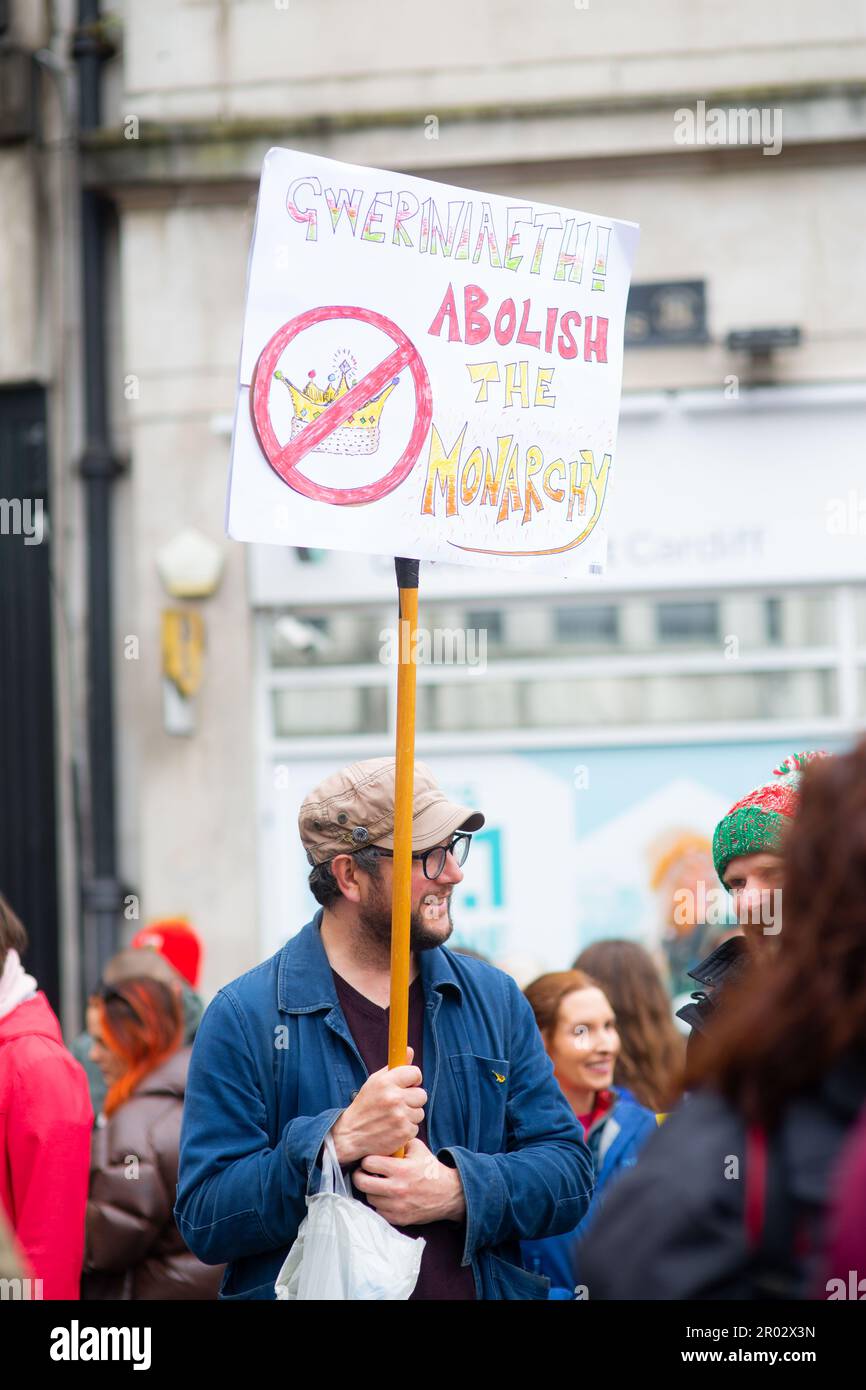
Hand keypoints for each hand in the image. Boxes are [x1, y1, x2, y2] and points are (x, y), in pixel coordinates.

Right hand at [330, 1048, 426, 1165]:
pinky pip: (415, 1127)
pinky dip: (406, 1130)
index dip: (413, 1079)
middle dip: (413, 1099)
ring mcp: (400, 1116)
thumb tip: (410, 1050)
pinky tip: (393, 1129)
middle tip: (399, 1104)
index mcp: (386, 1082)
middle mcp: (394, 1098)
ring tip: (393, 1118)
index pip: (415, 1072)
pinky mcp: (404, 1133)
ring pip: (420, 1112)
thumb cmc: (364, 1106)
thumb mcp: (374, 1082)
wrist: (350, 1135)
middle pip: (422, 1094)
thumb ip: (393, 1067)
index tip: (408, 1085)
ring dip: (410, 1116)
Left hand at [351, 1138, 465, 1225]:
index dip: (367, 1160)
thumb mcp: (418, 1148)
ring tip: (377, 1184)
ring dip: (371, 1191)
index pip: (369, 1163)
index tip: (370, 1160)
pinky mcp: (399, 1219)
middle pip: (362, 1183)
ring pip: (369, 1198)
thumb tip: (379, 1139)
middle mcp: (397, 1189)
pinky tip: (386, 1196)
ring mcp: (397, 1206)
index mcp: (401, 1169)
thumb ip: (399, 1142)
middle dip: (359, 1176)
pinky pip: (378, 1211)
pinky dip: (379, 1204)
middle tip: (363, 1173)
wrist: (449, 1194)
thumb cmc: (431, 1169)